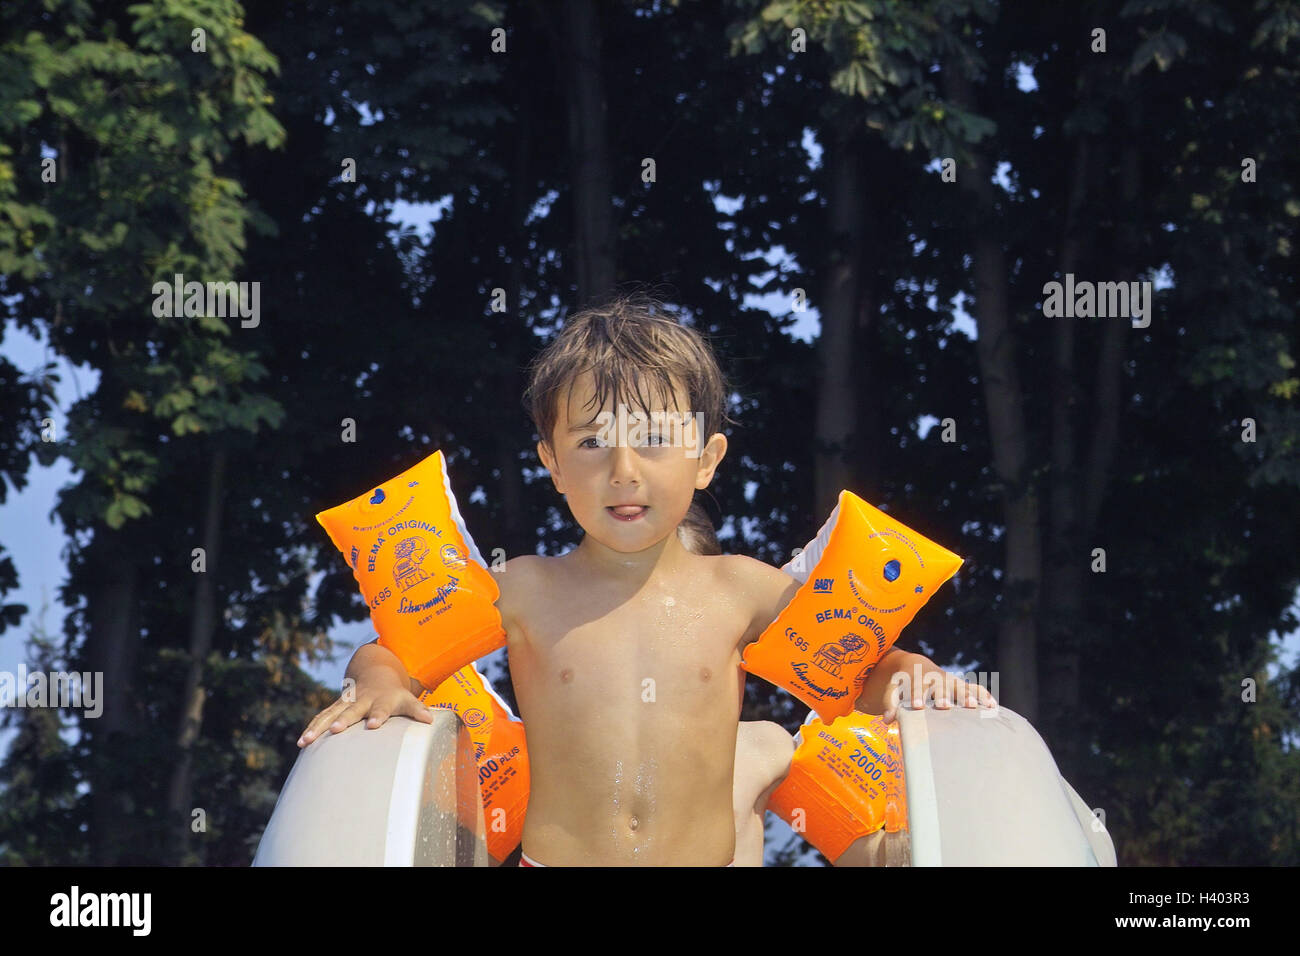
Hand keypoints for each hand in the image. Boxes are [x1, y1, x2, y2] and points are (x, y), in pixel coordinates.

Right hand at [297, 678, 432, 747]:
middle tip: (336, 730)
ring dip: (319, 727)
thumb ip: (417, 710)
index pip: (382, 709)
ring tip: (306, 742)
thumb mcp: (407, 699)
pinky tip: (301, 743)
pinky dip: (312, 728)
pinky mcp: (335, 708)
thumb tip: (430, 720)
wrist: (375, 674)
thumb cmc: (394, 694)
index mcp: (381, 700)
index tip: (374, 725)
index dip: (379, 716)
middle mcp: (362, 700)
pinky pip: (321, 718)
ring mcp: (346, 703)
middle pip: (352, 711)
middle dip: (343, 719)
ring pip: (330, 714)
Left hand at [879, 653, 997, 723]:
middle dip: (942, 695)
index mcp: (916, 678)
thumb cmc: (902, 683)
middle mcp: (935, 677)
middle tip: (944, 706)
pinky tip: (992, 706)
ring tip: (973, 707)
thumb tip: (888, 719)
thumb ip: (890, 702)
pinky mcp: (960, 684)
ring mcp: (949, 680)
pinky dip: (983, 695)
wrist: (915, 665)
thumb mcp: (893, 689)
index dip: (916, 695)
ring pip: (959, 686)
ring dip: (966, 695)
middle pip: (940, 686)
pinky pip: (974, 688)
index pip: (916, 686)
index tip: (917, 706)